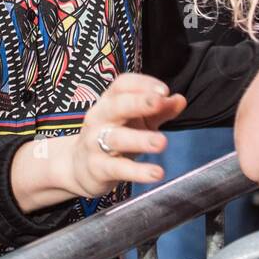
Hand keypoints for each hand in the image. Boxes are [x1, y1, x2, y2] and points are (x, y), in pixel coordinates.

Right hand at [65, 72, 186, 198]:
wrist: (78, 166)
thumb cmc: (114, 137)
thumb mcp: (137, 122)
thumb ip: (160, 111)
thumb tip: (179, 100)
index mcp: (109, 102)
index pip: (122, 85)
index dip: (143, 84)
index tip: (164, 90)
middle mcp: (99, 118)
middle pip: (117, 106)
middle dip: (139, 102)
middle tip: (160, 101)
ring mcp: (95, 143)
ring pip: (117, 138)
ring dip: (140, 139)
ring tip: (162, 142)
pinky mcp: (97, 168)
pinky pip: (118, 168)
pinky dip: (138, 171)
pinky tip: (156, 173)